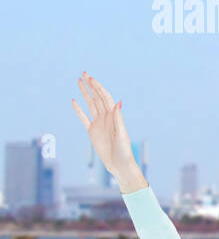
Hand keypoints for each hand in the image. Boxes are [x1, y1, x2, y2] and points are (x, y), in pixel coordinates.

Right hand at [72, 73, 141, 187]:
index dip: (98, 87)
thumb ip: (118, 119)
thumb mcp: (122, 134)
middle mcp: (106, 118)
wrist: (119, 165)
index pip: (105, 98)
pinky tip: (74, 101)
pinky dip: (79, 110)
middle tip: (83, 74)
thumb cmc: (124, 151)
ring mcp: (98, 124)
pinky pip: (84, 118)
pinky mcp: (92, 132)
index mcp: (113, 117)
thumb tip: (117, 103)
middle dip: (91, 85)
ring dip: (85, 93)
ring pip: (90, 104)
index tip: (90, 78)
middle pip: (97, 97)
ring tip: (79, 81)